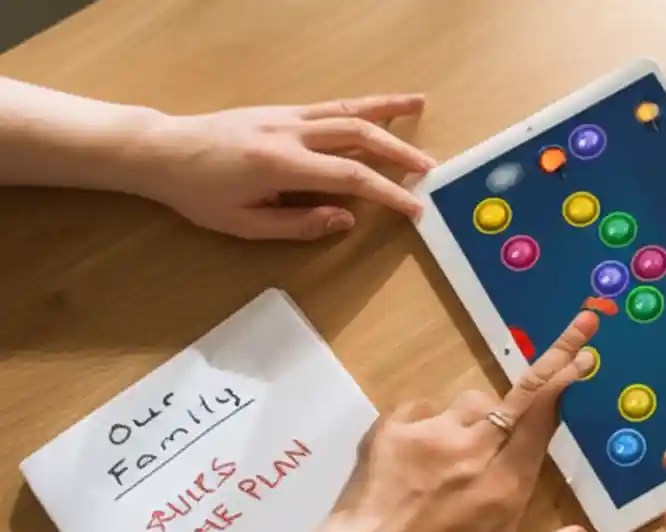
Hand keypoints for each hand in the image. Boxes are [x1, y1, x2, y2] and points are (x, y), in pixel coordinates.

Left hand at [136, 94, 432, 239]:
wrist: (163, 151)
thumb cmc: (199, 194)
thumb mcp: (245, 224)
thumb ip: (299, 224)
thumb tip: (347, 220)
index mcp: (282, 163)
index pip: (350, 177)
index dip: (388, 193)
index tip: (414, 208)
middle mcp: (290, 131)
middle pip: (359, 136)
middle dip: (399, 151)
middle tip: (432, 167)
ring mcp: (287, 115)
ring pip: (347, 109)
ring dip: (387, 109)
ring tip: (420, 104)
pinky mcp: (282, 110)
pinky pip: (331, 106)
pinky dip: (361, 106)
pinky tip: (378, 109)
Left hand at [326, 311, 598, 531]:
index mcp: (508, 484)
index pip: (544, 417)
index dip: (566, 379)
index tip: (585, 355)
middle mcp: (475, 450)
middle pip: (518, 394)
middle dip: (547, 366)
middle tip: (573, 331)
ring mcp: (432, 433)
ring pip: (470, 402)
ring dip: (474, 419)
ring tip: (456, 455)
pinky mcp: (394, 427)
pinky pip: (423, 408)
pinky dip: (427, 424)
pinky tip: (417, 455)